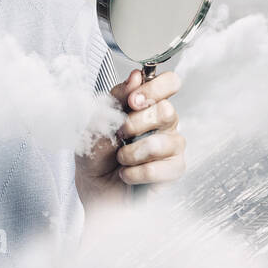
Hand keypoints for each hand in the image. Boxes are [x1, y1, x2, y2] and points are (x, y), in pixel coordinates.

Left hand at [75, 68, 185, 210]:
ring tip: (121, 159)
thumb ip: (117, 97)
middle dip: (136, 123)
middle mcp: (164, 123)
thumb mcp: (97, 122)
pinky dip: (136, 173)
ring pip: (163, 141)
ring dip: (132, 153)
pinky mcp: (174, 170)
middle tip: (121, 134)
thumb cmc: (96, 157)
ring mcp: (172, 146)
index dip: (154, 88)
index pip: (169, 83)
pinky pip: (161, 168)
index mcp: (148, 105)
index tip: (133, 101)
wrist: (93, 191)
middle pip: (168, 110)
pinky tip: (128, 175)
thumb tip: (136, 76)